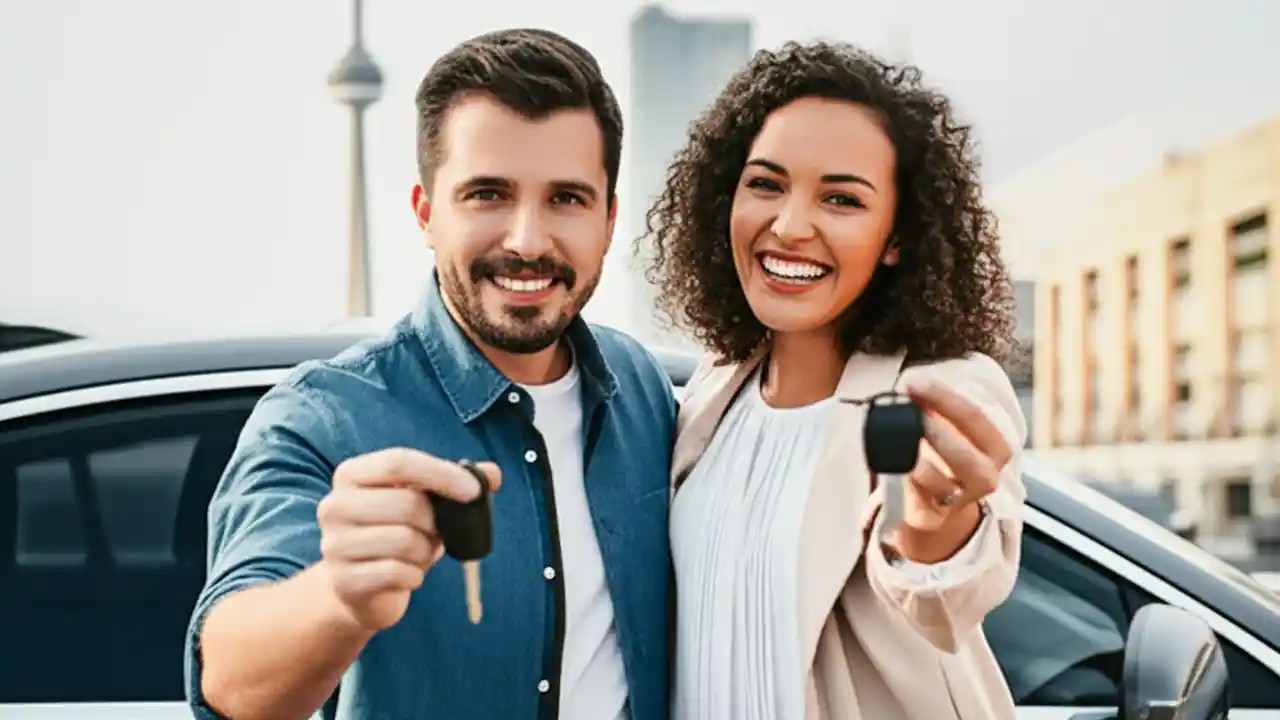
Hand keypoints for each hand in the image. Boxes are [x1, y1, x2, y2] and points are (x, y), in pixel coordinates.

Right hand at [315, 448, 500, 631]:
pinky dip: (415, 576)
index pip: (399, 462)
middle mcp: (334, 505)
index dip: (441, 474)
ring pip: (405, 541)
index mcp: (352, 474)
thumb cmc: (394, 533)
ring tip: (418, 554)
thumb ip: (456, 482)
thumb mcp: (422, 502)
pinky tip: (406, 575)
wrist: (357, 588)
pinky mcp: (344, 580)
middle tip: (435, 532)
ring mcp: (334, 544)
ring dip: (425, 552)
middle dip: (435, 522)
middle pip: (407, 504)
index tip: (472, 490)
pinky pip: (398, 573)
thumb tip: (493, 474)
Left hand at [898, 373, 1011, 540]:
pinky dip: (897, 473)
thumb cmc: (944, 456)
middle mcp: (986, 478)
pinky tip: (888, 458)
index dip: (943, 396)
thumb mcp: (950, 429)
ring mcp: (959, 501)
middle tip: (902, 406)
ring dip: (908, 451)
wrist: (936, 504)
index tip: (914, 380)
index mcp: (996, 450)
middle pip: (959, 451)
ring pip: (932, 476)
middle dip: (927, 426)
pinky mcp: (931, 517)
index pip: (974, 417)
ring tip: (892, 432)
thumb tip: (910, 385)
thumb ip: (936, 408)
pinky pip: (909, 494)